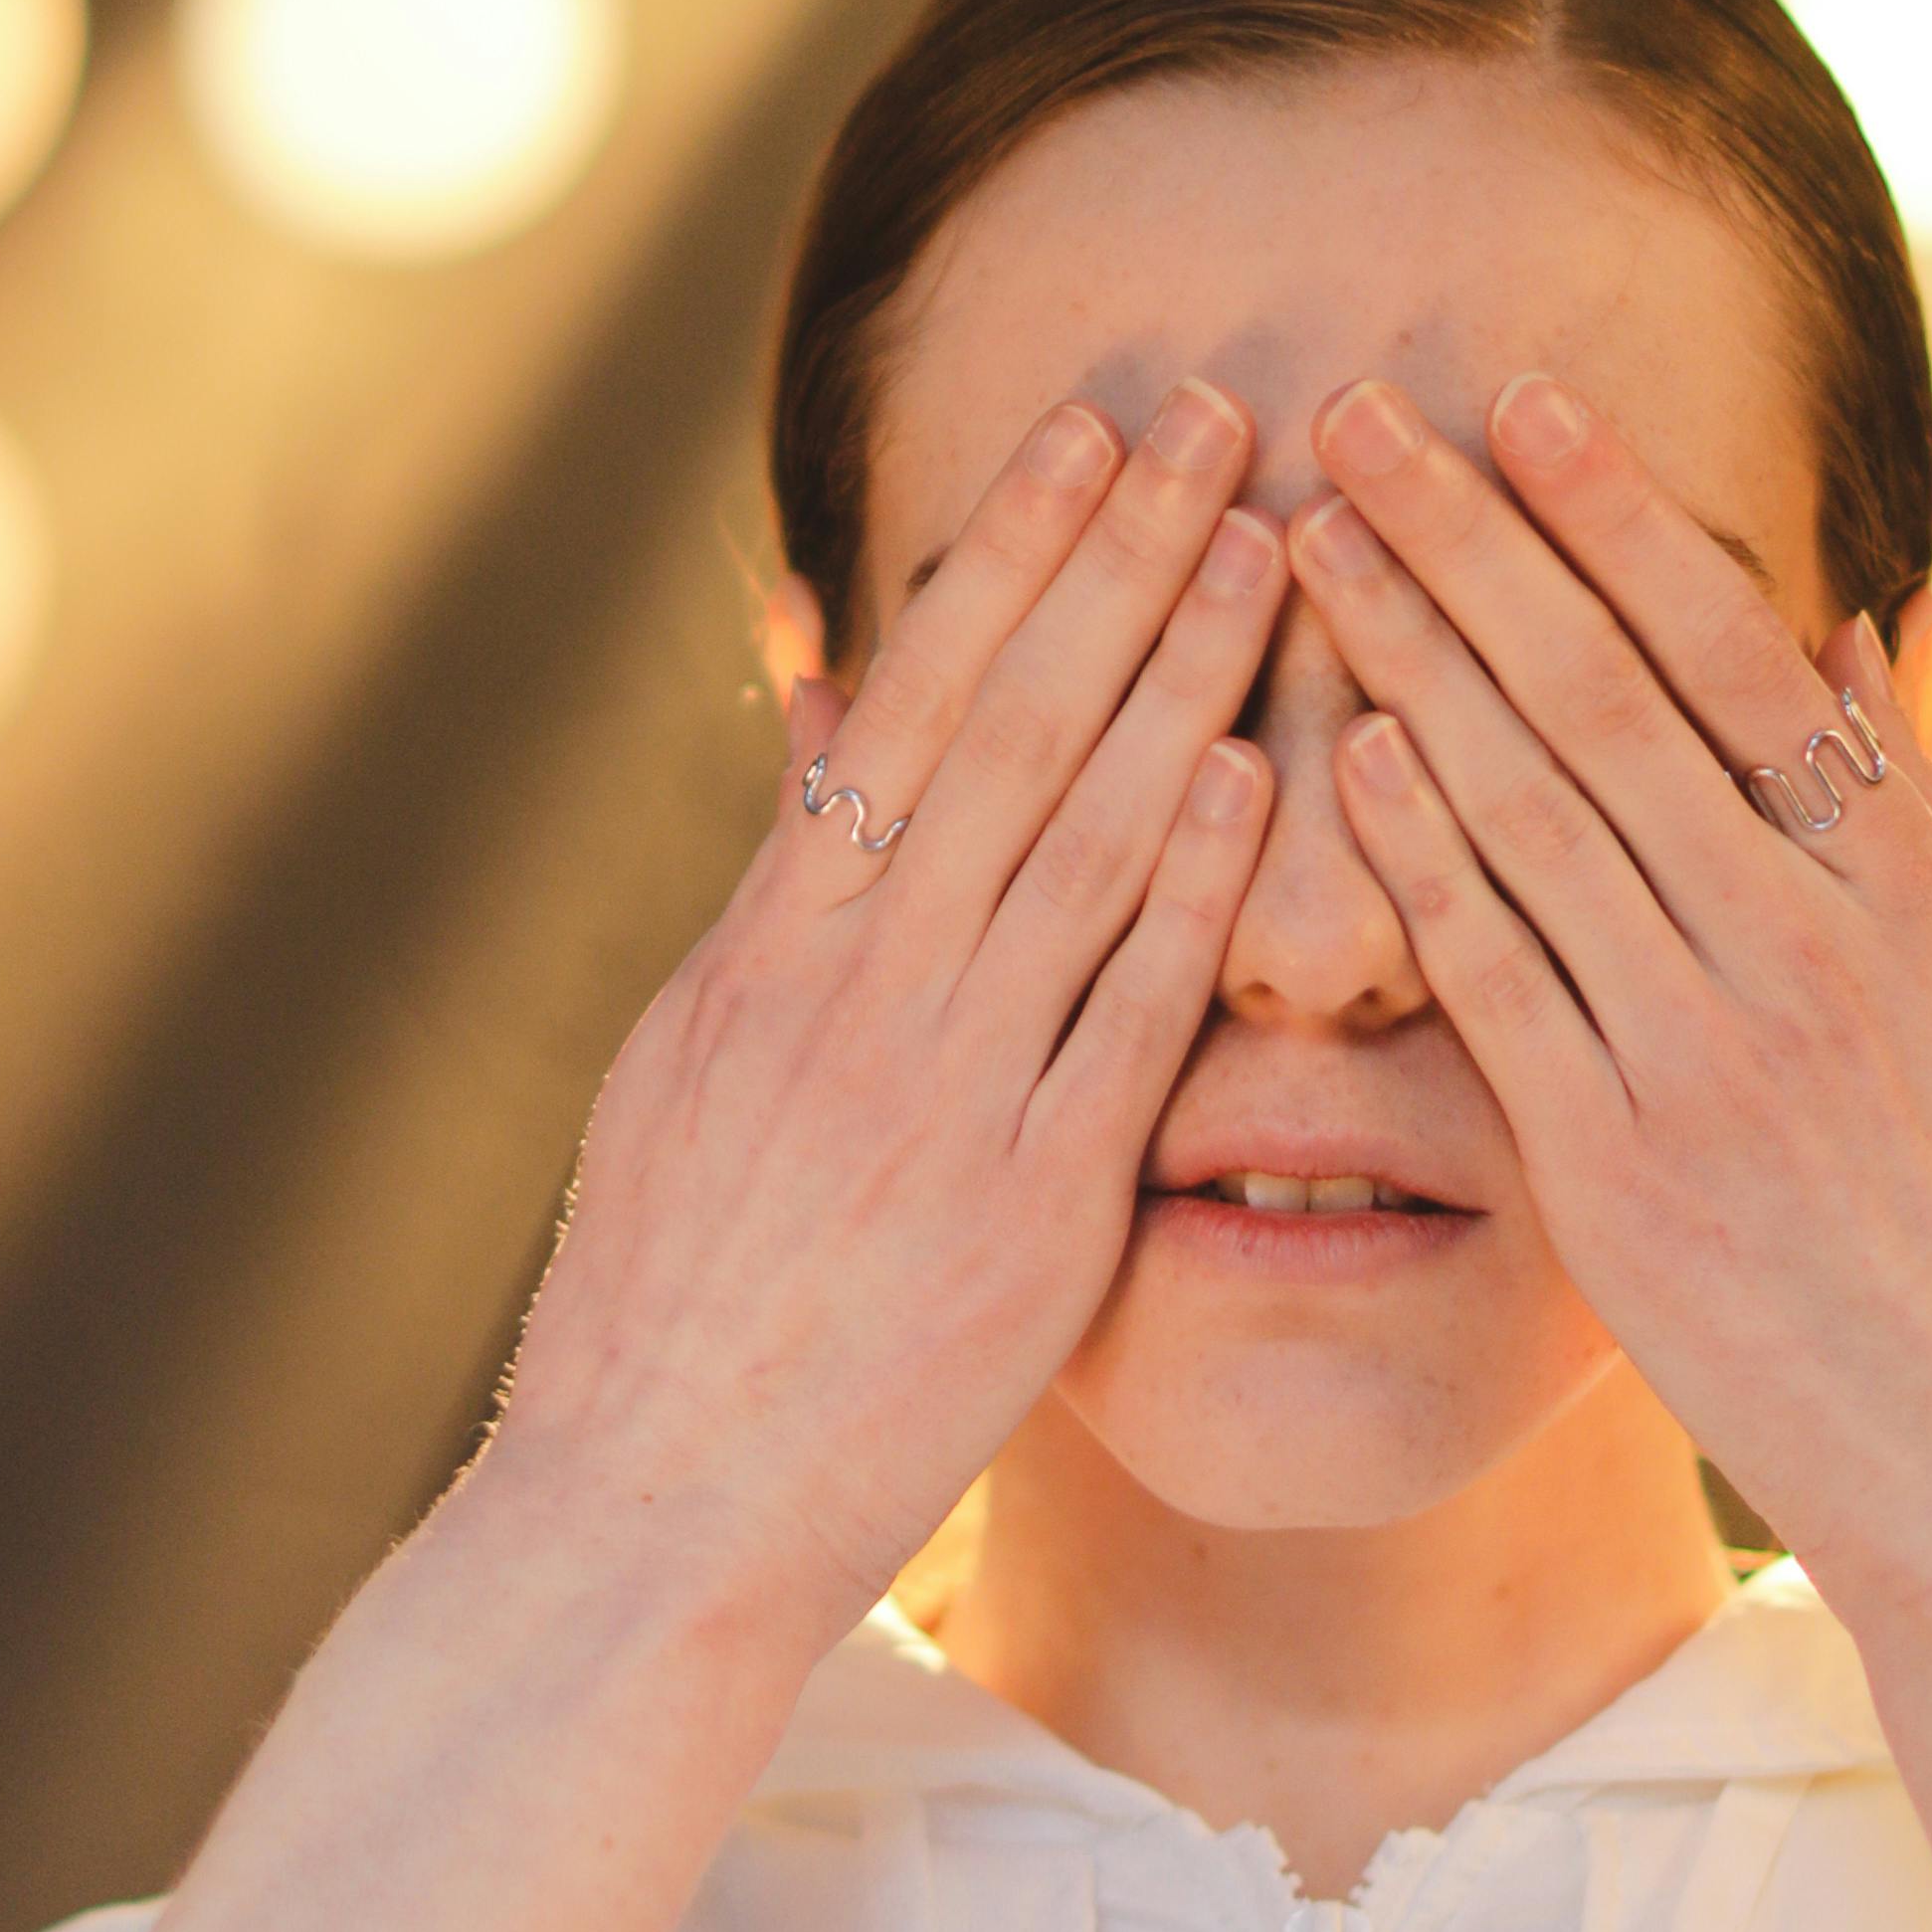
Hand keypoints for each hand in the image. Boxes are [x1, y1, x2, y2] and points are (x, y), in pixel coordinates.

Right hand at [497, 379, 1281, 1630]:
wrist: (655, 1511)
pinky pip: (1126, 1020)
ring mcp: (948, 1096)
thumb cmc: (672, 1287)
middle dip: (1125, 562)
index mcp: (772, 947)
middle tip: (1224, 420)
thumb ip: (780, 877)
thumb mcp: (688, 1054)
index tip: (1094, 433)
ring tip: (1276, 542)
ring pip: (1084, 842)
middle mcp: (857, 993)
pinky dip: (1190, 893)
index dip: (1010, 554)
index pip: (911, 700)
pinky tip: (1261, 778)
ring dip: (1186, 679)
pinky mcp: (1033, 1212)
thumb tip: (825, 696)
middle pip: (1013, 729)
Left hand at [1287, 370, 1931, 1622]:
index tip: (1518, 403)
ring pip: (1535, 810)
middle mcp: (1808, 946)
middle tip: (1356, 416)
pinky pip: (1503, 983)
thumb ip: (1920, 804)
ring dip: (1411, 661)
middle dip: (1470, 543)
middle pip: (1606, 696)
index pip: (1734, 652)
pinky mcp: (1622, 1175)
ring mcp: (1711, 1058)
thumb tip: (1872, 622)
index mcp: (1903, 886)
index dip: (1615, 518)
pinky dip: (1425, 860)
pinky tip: (1345, 755)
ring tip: (1313, 542)